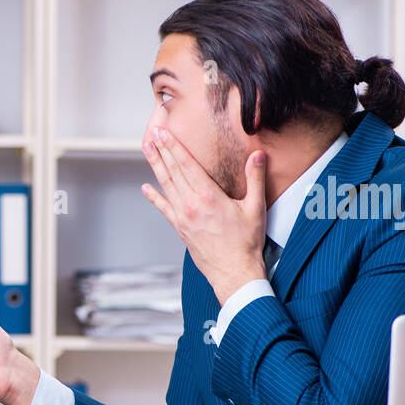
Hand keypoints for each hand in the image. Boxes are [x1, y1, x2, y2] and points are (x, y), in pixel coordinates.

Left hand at [141, 127, 267, 304]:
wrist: (233, 272)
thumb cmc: (246, 242)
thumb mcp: (255, 208)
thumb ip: (255, 178)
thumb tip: (258, 154)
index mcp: (208, 196)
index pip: (187, 165)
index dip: (174, 147)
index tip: (164, 133)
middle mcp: (191, 204)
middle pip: (173, 171)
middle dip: (161, 150)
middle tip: (151, 134)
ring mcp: (182, 217)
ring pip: (166, 186)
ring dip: (156, 167)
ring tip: (147, 151)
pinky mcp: (180, 228)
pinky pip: (164, 208)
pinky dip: (155, 197)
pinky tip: (146, 188)